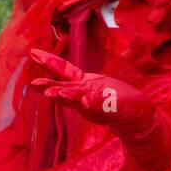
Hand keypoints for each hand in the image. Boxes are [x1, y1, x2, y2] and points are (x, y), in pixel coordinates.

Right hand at [29, 49, 154, 132]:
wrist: (137, 118)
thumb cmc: (111, 98)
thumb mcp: (89, 86)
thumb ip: (69, 78)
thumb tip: (44, 62)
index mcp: (81, 85)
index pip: (63, 72)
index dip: (49, 62)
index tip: (33, 52)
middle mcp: (86, 96)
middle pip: (67, 91)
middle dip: (52, 88)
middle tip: (36, 84)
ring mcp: (101, 105)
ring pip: (83, 101)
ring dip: (71, 97)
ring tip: (59, 93)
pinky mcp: (118, 110)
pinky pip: (107, 107)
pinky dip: (96, 105)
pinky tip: (87, 101)